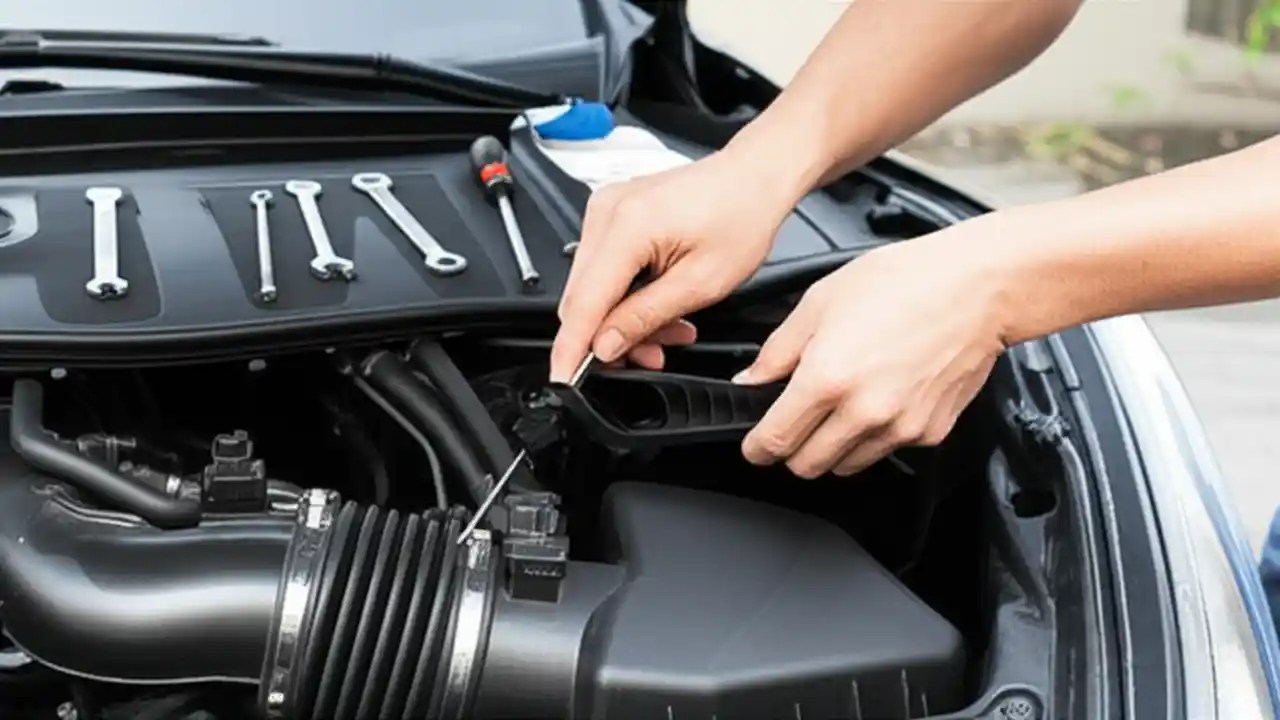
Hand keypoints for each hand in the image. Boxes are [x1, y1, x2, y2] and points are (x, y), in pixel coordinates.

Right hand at [549, 149, 799, 380]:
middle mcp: (607, 212)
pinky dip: (627, 294)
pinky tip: (658, 304)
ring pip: (593, 287)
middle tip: (650, 355)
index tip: (563, 378)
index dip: (571, 348)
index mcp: (628, 226)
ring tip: (670, 329)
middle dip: (610, 336)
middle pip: (582, 298)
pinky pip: (604, 268)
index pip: (584, 303)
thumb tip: (605, 345)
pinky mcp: (614, 214)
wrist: (756, 176)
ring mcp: (607, 209)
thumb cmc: (742, 215)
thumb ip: (646, 317)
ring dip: (624, 317)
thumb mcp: (701, 283)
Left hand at [737, 231, 1007, 477]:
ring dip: (833, 448)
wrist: (978, 287)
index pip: (775, 441)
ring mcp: (899, 427)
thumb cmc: (905, 281)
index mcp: (827, 378)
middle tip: (796, 426)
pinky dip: (875, 437)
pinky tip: (881, 400)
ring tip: (841, 408)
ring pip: (846, 465)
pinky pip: (888, 450)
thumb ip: (778, 350)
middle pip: (807, 466)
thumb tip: (752, 380)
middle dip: (792, 451)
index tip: (755, 447)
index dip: (757, 449)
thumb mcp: (821, 301)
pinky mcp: (929, 432)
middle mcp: (863, 411)